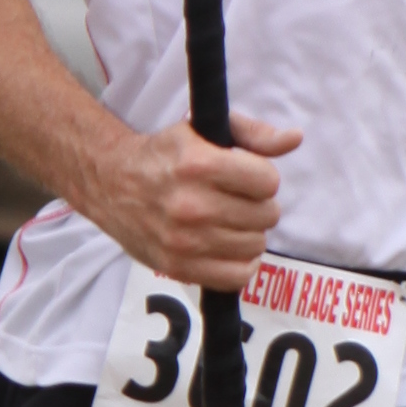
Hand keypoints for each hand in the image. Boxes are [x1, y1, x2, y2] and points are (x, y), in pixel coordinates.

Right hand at [95, 110, 298, 288]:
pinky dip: (241, 263)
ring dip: (250, 233)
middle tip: (237, 199)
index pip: (268, 182)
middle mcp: (191, 205)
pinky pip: (237, 277)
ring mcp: (184, 241)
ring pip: (255, 245)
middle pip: (266, 215)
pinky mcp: (178, 267)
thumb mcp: (205, 130)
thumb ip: (253, 134)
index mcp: (198, 164)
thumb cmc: (164, 154)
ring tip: (229, 221)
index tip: (246, 176)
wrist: (111, 183)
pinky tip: (228, 246)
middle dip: (259, 205)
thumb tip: (294, 138)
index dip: (262, 177)